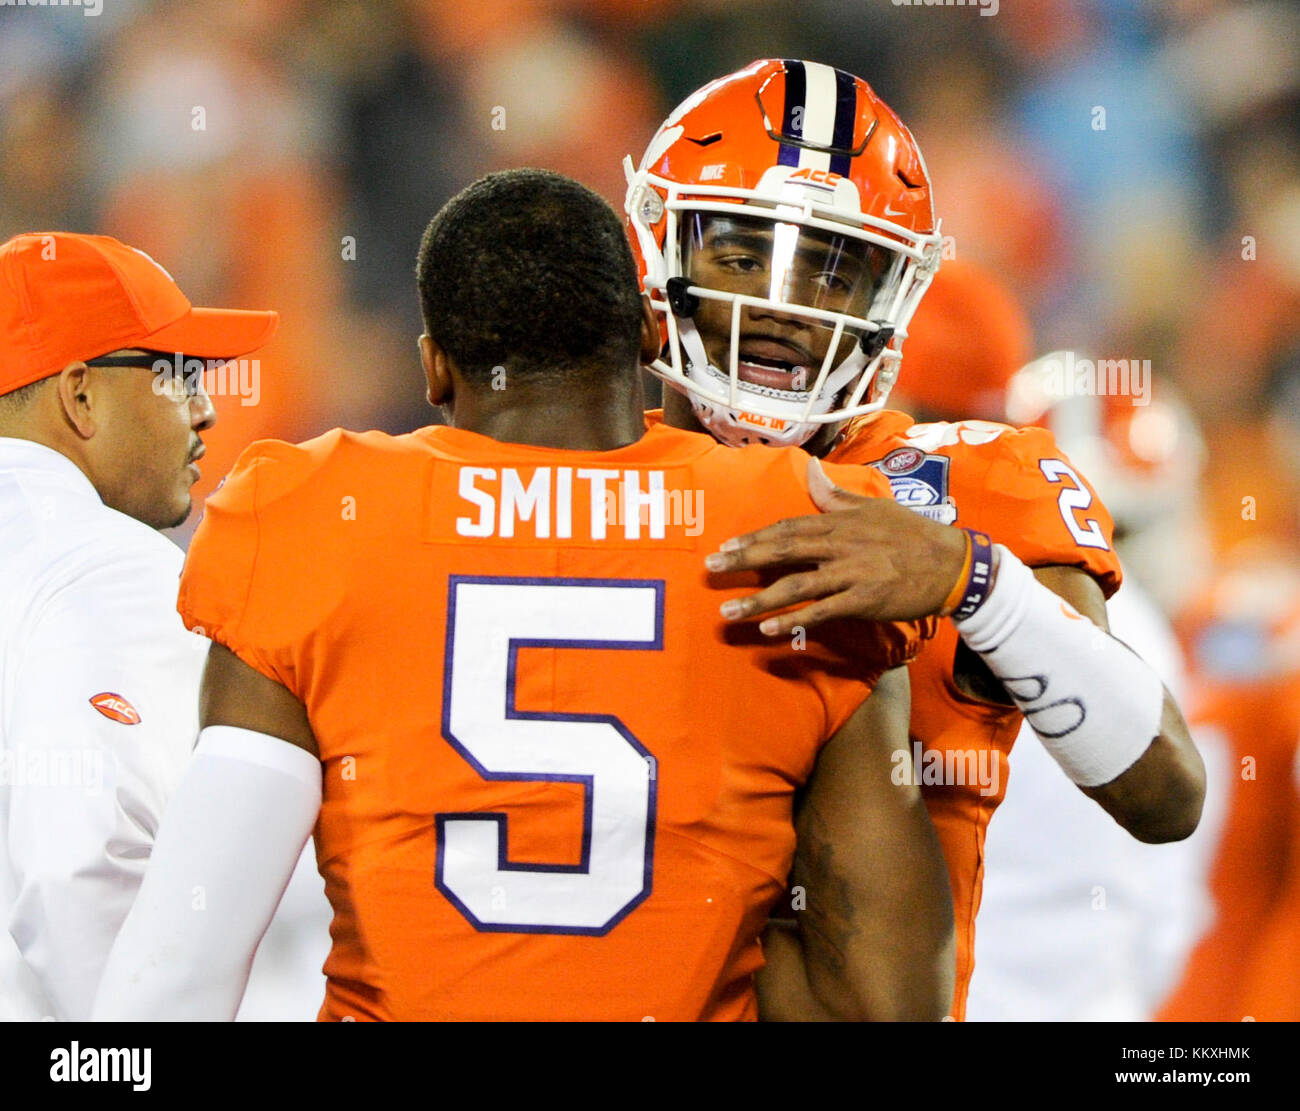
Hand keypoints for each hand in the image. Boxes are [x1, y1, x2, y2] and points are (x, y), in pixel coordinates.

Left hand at [705, 458, 968, 634]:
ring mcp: (851, 573)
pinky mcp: (863, 599)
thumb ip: (835, 495)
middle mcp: (840, 544)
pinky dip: (795, 619)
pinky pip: (822, 611)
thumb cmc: (911, 535)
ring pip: (796, 585)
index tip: (725, 545)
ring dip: (759, 599)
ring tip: (729, 612)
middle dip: (744, 559)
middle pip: (783, 550)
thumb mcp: (873, 507)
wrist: (953, 565)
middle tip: (710, 568)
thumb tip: (812, 469)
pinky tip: (769, 629)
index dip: (755, 537)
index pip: (788, 527)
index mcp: (840, 522)